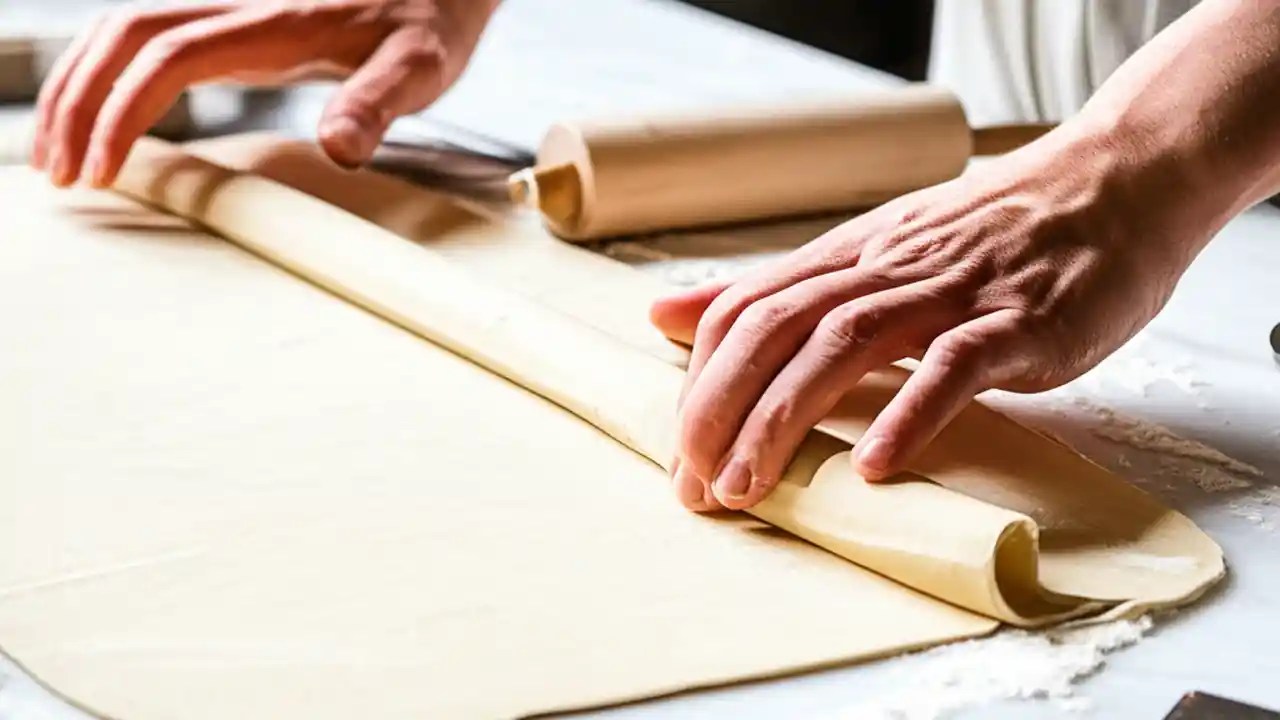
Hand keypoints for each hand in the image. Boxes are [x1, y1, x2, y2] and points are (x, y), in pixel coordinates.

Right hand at [32, 0, 498, 187]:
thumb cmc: (431, 22)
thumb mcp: (420, 67)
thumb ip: (378, 102)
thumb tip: (341, 147)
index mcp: (275, 24)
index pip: (170, 57)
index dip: (123, 110)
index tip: (102, 171)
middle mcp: (241, 10)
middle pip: (123, 33)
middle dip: (76, 99)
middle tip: (60, 174)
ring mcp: (234, 13)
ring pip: (125, 28)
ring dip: (82, 83)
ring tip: (63, 154)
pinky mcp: (239, 26)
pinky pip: (152, 39)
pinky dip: (112, 74)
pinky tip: (106, 117)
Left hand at [651, 130, 1211, 511]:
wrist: (1120, 180)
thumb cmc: (996, 229)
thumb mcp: (877, 245)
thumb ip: (783, 286)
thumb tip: (668, 315)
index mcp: (853, 253)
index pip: (748, 307)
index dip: (701, 378)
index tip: (682, 449)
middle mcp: (889, 266)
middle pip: (777, 327)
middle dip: (720, 407)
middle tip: (695, 485)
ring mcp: (955, 291)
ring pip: (845, 341)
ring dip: (783, 416)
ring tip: (747, 484)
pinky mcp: (1022, 320)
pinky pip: (955, 364)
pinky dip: (908, 412)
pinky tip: (872, 465)